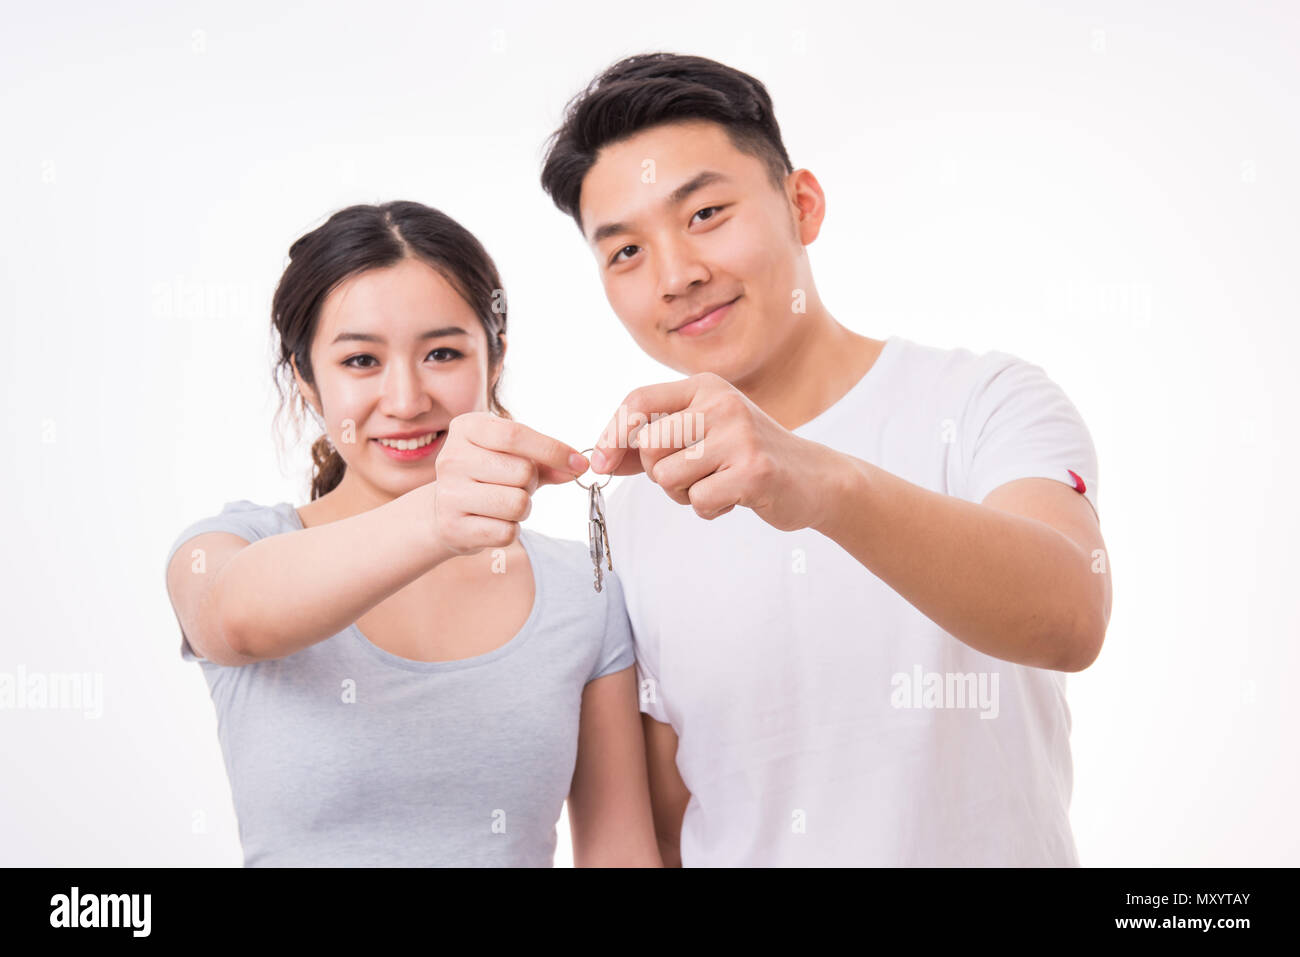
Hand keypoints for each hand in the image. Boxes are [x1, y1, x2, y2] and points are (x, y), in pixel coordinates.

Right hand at [433, 412, 588, 554]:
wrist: (445, 508)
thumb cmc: (486, 475)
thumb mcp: (512, 456)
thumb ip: (546, 459)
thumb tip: (578, 467)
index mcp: (467, 429)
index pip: (515, 435)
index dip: (553, 450)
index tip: (578, 463)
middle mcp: (452, 458)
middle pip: (522, 472)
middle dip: (532, 483)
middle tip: (516, 485)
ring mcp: (449, 494)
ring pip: (517, 503)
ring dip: (523, 508)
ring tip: (506, 503)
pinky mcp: (452, 527)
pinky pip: (506, 532)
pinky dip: (511, 530)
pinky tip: (495, 521)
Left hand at [590, 373, 844, 531]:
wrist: (815, 478)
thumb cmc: (748, 457)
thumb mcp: (703, 437)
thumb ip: (654, 444)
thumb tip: (601, 458)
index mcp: (706, 387)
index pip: (639, 400)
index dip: (613, 433)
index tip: (601, 463)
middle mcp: (722, 403)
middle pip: (650, 446)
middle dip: (659, 474)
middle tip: (690, 478)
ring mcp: (740, 435)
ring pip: (669, 478)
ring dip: (683, 495)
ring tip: (715, 486)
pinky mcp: (754, 470)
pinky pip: (698, 501)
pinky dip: (708, 509)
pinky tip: (734, 499)